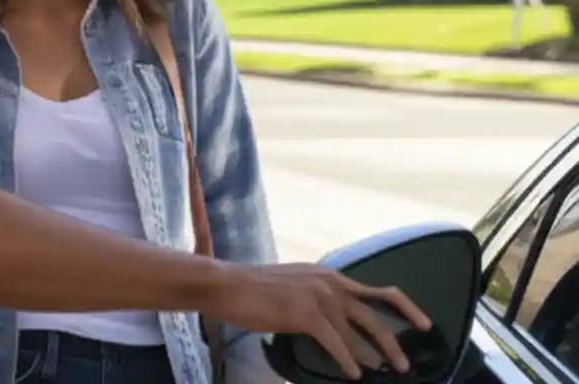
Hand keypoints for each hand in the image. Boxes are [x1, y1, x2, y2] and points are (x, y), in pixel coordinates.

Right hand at [211, 263, 431, 379]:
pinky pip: (336, 343)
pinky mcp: (306, 314)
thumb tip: (328, 321)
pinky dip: (348, 360)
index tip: (422, 321)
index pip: (374, 290)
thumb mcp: (292, 285)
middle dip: (394, 339)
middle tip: (407, 362)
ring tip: (390, 370)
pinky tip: (354, 374)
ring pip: (360, 329)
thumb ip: (314, 297)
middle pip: (376, 311)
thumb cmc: (251, 289)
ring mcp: (319, 296)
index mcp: (328, 275)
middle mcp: (330, 282)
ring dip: (377, 354)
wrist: (226, 284)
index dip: (402, 306)